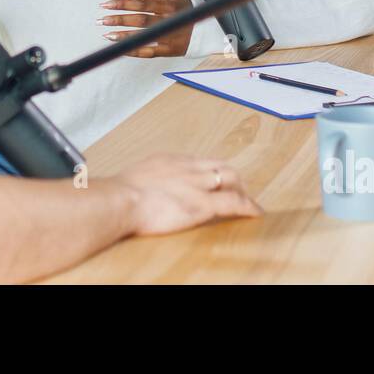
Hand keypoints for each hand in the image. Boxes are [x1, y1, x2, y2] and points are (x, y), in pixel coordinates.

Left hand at [98, 0, 192, 56]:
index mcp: (170, 5)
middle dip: (119, 19)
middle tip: (103, 19)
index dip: (124, 4)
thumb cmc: (186, 11)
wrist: (205, 31)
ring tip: (107, 34)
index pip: (142, 3)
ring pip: (144, 36)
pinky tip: (120, 48)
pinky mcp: (170, 51)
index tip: (107, 4)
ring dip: (123, 36)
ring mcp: (170, 37)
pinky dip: (134, 51)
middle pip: (141, 20)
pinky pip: (150, 52)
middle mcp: (170, 21)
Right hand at [113, 154, 261, 235]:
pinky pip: (233, 203)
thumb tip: (135, 189)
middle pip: (221, 166)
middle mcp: (188, 168)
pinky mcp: (203, 204)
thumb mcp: (132, 178)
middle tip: (239, 190)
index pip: (201, 162)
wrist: (121, 199)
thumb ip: (143, 181)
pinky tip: (254, 213)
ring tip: (248, 201)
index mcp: (170, 160)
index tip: (215, 180)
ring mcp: (198, 185)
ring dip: (243, 191)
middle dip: (234, 178)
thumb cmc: (119, 194)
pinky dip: (247, 207)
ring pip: (231, 179)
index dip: (212, 171)